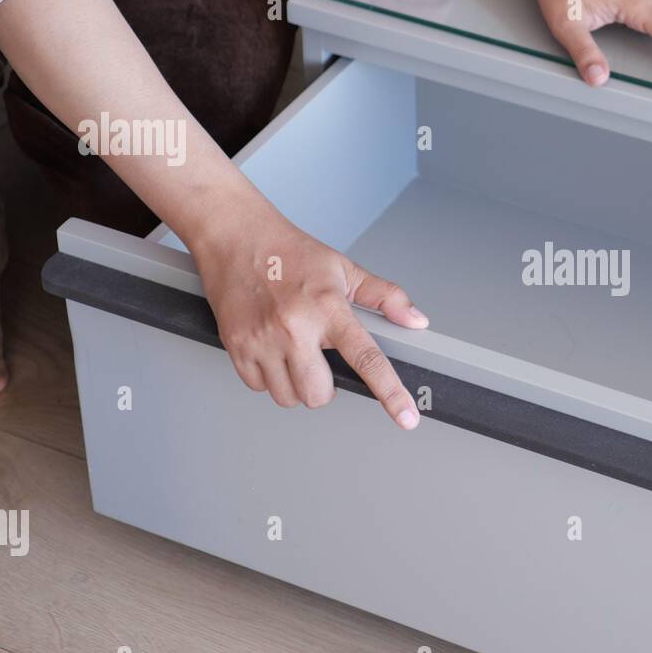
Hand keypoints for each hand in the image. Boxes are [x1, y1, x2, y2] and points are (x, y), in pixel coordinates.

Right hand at [190, 201, 428, 425]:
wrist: (236, 235)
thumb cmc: (290, 252)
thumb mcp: (344, 269)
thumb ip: (385, 297)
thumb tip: (416, 320)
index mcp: (328, 308)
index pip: (367, 358)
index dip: (390, 393)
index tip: (407, 417)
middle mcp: (295, 327)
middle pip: (319, 394)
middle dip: (325, 388)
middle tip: (321, 361)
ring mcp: (262, 339)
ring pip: (289, 397)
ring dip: (296, 385)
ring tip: (294, 353)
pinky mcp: (236, 346)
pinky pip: (259, 387)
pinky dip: (269, 378)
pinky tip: (272, 351)